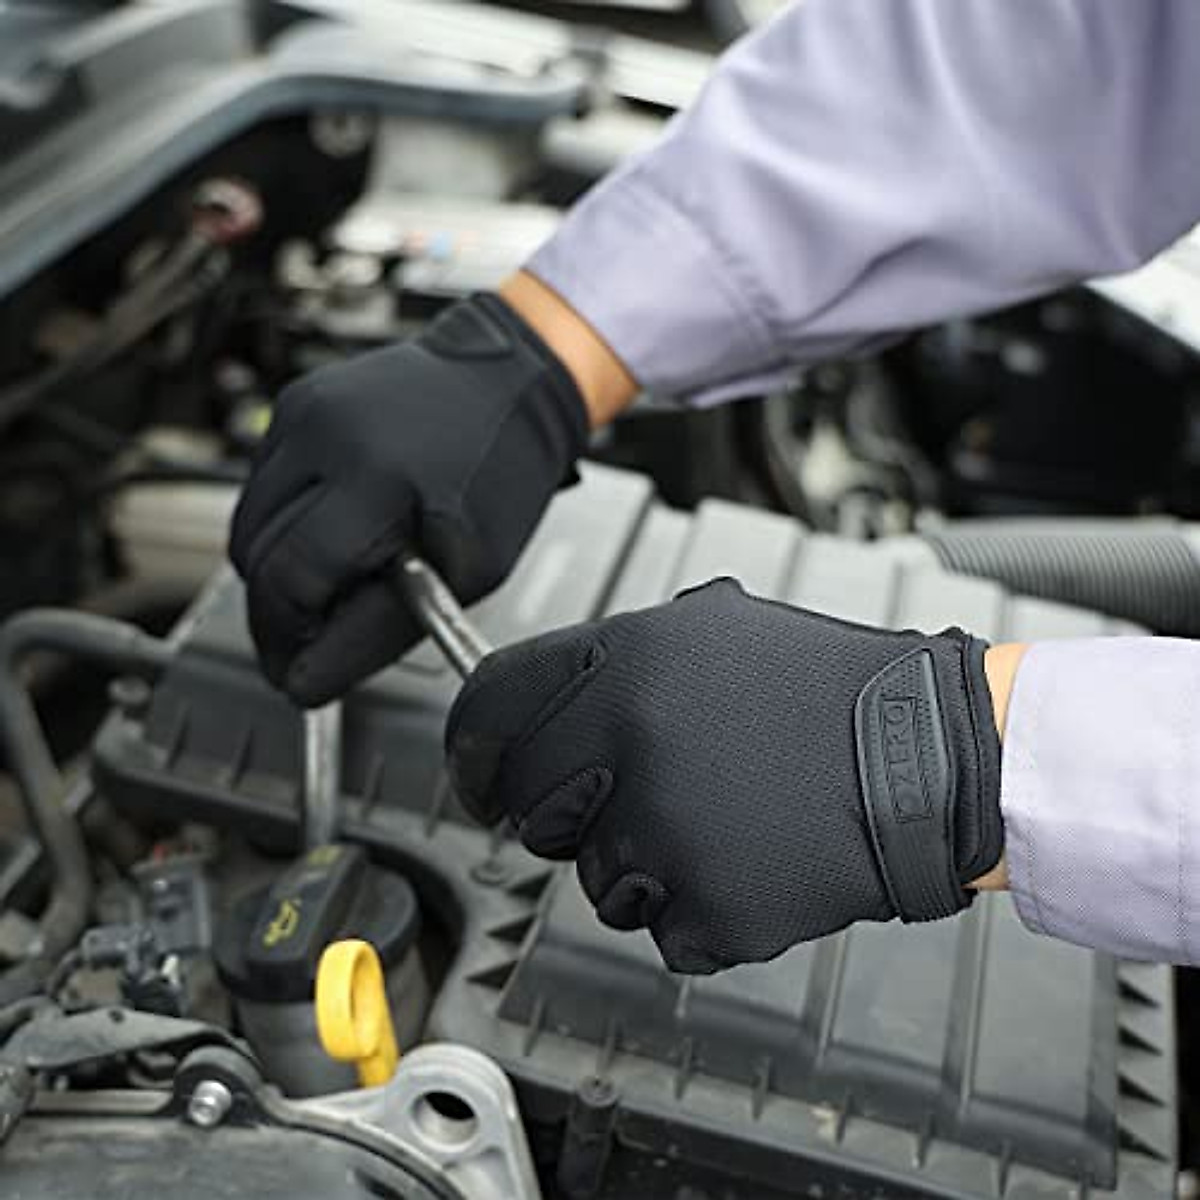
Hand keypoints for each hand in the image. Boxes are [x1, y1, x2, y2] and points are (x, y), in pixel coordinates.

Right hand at [229, 293, 588, 705]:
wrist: (512, 374)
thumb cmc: (504, 468)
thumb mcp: (468, 570)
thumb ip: (379, 631)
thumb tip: (307, 682)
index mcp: (377, 475)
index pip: (288, 579)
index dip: (286, 639)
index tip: (299, 671)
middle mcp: (326, 434)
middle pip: (254, 556)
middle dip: (279, 610)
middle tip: (319, 635)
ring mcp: (303, 412)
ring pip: (248, 524)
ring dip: (279, 567)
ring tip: (339, 576)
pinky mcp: (294, 403)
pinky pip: (263, 485)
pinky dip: (287, 520)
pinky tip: (337, 525)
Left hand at [446, 578, 1004, 973]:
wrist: (927, 756)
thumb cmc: (825, 692)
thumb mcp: (711, 628)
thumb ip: (614, 660)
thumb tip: (538, 701)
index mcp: (624, 663)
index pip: (487, 713)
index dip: (474, 753)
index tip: (481, 777)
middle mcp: (631, 743)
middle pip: (529, 809)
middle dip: (571, 811)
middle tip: (646, 794)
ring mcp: (666, 831)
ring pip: (594, 881)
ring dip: (642, 864)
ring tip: (722, 820)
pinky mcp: (709, 908)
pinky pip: (660, 928)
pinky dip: (696, 909)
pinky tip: (749, 860)